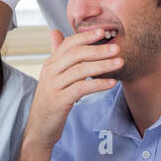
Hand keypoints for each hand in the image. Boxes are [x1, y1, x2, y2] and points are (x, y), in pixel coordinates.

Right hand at [26, 27, 123, 149]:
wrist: (39, 128)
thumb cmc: (51, 101)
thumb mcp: (52, 77)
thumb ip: (57, 56)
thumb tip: (56, 32)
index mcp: (50, 64)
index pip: (68, 44)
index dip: (85, 36)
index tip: (102, 32)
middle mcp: (50, 72)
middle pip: (76, 54)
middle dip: (98, 49)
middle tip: (117, 48)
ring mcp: (54, 86)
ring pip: (81, 70)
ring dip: (103, 66)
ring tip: (120, 63)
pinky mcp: (59, 101)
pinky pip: (81, 88)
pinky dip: (98, 84)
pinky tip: (112, 83)